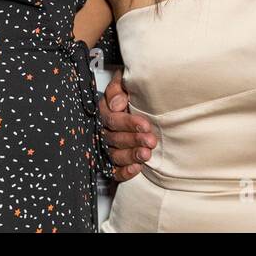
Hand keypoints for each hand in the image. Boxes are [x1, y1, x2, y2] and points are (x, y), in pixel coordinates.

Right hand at [98, 67, 156, 181]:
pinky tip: (136, 168)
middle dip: (134, 140)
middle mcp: (104, 130)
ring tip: (146, 154)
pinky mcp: (113, 161)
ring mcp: (108, 146)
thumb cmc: (131, 93)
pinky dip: (124, 172)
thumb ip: (118, 88)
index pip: (111, 119)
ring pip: (114, 154)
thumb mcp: (124, 84)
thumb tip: (117, 103)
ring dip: (131, 155)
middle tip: (150, 140)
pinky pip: (114, 170)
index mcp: (104, 111)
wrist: (139, 102)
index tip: (145, 124)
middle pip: (114, 138)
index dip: (128, 123)